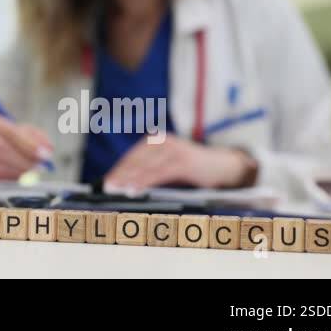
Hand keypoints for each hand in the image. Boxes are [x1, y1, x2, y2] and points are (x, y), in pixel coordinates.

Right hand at [0, 109, 52, 181]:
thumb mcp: (17, 129)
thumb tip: (48, 148)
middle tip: (40, 166)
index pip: (7, 131)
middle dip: (23, 159)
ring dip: (17, 171)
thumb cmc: (0, 136)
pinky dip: (8, 179)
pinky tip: (19, 177)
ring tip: (32, 172)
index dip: (27, 144)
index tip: (44, 154)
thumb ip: (35, 136)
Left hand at [104, 135, 255, 193]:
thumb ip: (151, 172)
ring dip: (130, 178)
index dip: (119, 168)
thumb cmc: (192, 169)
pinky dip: (145, 181)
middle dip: (121, 173)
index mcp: (158, 141)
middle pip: (136, 159)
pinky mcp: (183, 161)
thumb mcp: (169, 167)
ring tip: (117, 189)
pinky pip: (159, 172)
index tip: (107, 181)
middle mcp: (164, 141)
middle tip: (108, 186)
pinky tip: (135, 189)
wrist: (223, 166)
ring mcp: (174, 150)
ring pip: (146, 165)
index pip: (133, 155)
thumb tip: (127, 185)